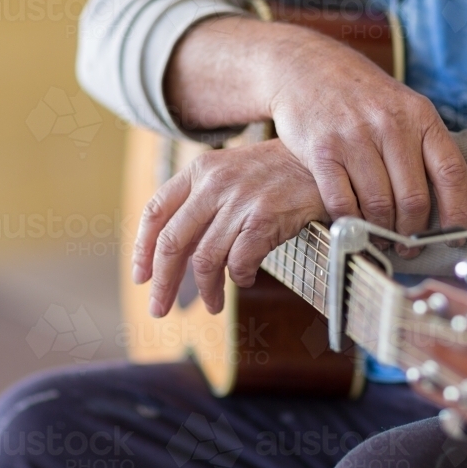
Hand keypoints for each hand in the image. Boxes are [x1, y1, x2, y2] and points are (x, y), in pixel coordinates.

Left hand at [132, 139, 327, 317]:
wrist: (324, 160)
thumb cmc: (278, 172)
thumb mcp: (231, 174)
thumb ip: (203, 207)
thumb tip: (178, 255)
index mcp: (199, 170)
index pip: (156, 212)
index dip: (142, 248)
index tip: (142, 276)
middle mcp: (213, 183)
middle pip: (172, 242)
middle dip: (163, 282)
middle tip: (160, 307)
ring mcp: (239, 200)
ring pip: (206, 259)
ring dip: (206, 290)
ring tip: (212, 305)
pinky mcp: (264, 217)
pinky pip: (239, 261)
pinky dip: (239, 278)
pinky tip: (244, 280)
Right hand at [265, 27, 466, 254]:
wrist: (309, 69)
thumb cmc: (362, 97)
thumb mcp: (402, 107)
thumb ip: (423, 147)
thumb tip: (445, 205)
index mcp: (421, 116)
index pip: (451, 173)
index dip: (457, 212)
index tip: (453, 238)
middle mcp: (391, 125)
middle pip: (414, 199)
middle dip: (412, 233)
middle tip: (406, 247)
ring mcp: (355, 137)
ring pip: (378, 206)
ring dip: (381, 232)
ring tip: (380, 239)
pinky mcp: (322, 151)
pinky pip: (342, 203)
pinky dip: (350, 223)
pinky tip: (354, 225)